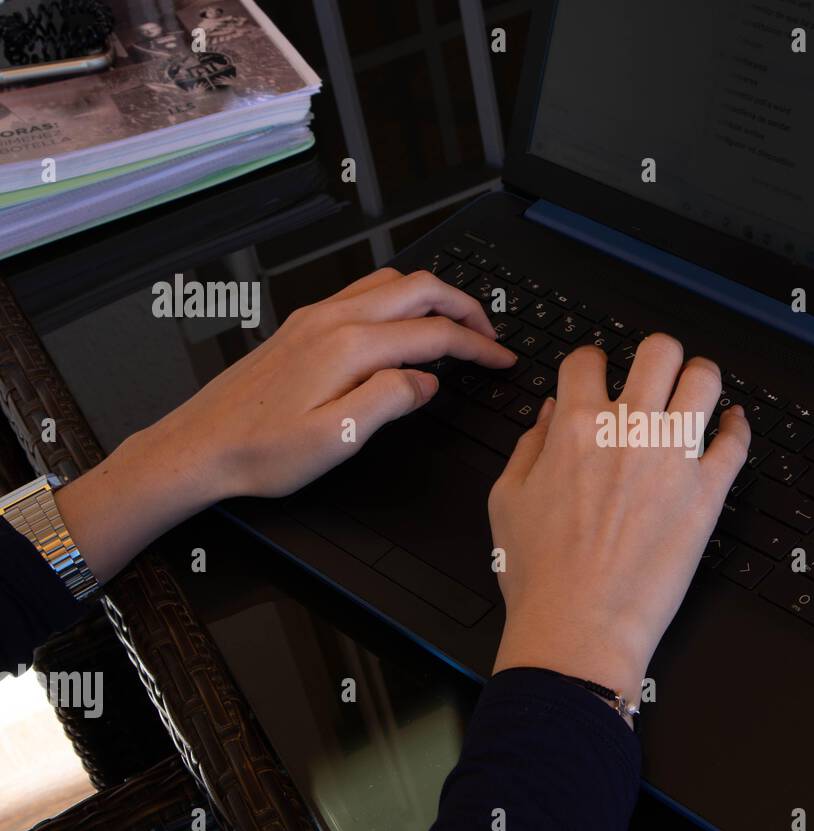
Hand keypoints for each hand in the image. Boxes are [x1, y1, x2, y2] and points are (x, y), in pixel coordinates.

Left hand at [55, 268, 515, 581]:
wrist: (198, 446)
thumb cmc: (261, 451)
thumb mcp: (336, 440)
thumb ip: (390, 401)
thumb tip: (426, 381)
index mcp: (350, 347)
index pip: (434, 334)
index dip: (478, 346)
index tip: (503, 361)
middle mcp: (334, 320)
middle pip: (418, 289)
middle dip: (465, 307)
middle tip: (491, 336)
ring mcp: (316, 318)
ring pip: (391, 283)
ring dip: (433, 297)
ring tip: (457, 326)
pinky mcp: (303, 326)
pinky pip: (365, 292)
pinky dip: (402, 300)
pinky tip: (404, 327)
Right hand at [487, 334, 750, 703]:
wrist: (579, 627)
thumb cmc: (540, 576)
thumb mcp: (508, 499)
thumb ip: (530, 446)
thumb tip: (550, 415)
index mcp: (576, 428)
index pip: (587, 359)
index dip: (591, 360)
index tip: (596, 371)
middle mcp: (629, 432)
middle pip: (658, 351)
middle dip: (657, 354)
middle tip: (656, 372)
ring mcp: (673, 459)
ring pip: (705, 381)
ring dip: (701, 377)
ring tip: (696, 388)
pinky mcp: (707, 493)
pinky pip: (736, 441)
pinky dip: (737, 425)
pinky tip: (731, 423)